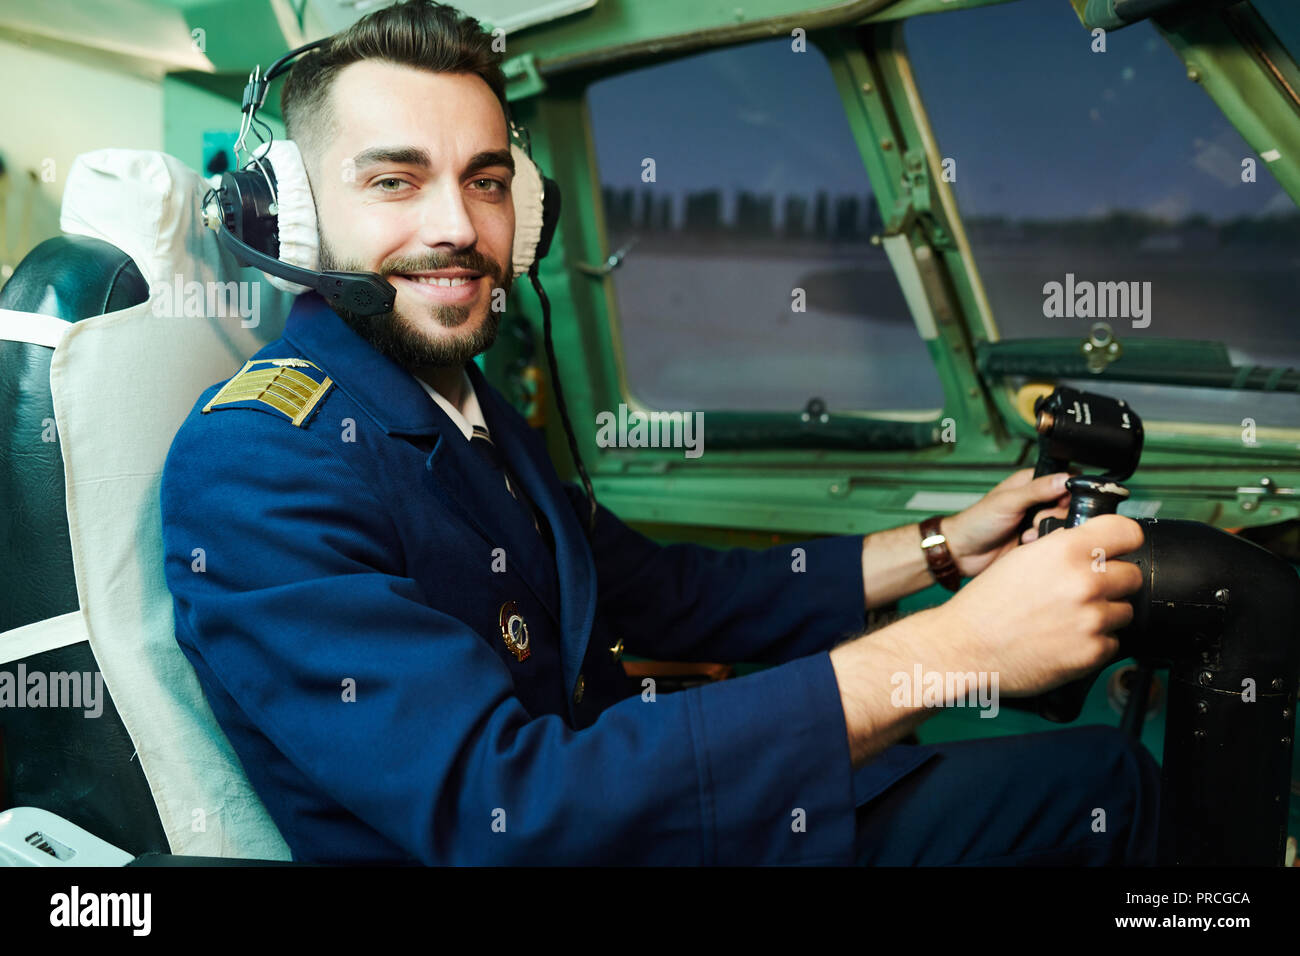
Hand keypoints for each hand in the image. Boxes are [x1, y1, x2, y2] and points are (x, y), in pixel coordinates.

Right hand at [934, 513, 1144, 694]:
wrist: (964, 646)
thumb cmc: (985, 605)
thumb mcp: (1022, 558)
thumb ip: (1062, 549)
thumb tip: (1091, 546)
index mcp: (1065, 550)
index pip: (1128, 532)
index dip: (1124, 541)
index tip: (1120, 549)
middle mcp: (1084, 581)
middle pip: (1132, 575)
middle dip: (1113, 582)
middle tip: (1085, 592)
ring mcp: (1091, 619)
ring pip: (1124, 610)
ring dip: (1104, 614)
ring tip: (1070, 619)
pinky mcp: (1092, 652)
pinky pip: (1113, 643)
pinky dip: (1095, 643)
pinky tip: (1066, 640)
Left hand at [942, 468, 1072, 577]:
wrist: (963, 552)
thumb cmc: (978, 520)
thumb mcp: (1008, 501)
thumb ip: (1037, 490)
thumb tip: (1065, 479)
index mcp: (1031, 483)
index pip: (1066, 480)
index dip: (1069, 491)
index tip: (1060, 502)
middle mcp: (1038, 500)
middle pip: (1070, 504)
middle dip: (1056, 514)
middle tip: (1035, 519)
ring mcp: (1038, 520)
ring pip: (1064, 524)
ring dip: (1048, 530)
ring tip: (1027, 533)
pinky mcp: (1037, 539)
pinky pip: (1054, 540)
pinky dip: (1043, 542)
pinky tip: (1026, 542)